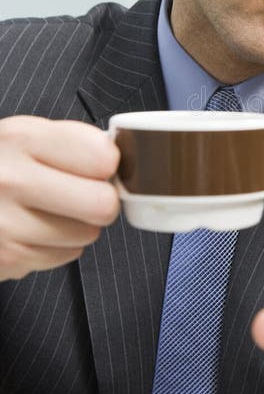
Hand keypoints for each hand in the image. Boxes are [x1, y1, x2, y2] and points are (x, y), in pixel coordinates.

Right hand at [0, 116, 119, 280]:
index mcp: (20, 139)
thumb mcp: (22, 136)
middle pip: (102, 204)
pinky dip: (57, 246)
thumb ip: (72, 142)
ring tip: (47, 210)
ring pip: (87, 234)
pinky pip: (66, 255)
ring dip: (77, 225)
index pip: (103, 158)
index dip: (106, 164)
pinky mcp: (7, 258)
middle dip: (99, 201)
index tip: (93, 165)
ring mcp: (4, 224)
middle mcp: (10, 180)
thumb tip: (123, 162)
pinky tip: (32, 229)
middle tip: (81, 194)